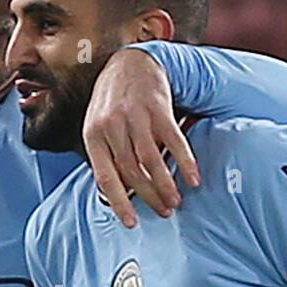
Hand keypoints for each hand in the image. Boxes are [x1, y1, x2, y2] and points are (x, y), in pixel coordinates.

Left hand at [84, 48, 200, 227]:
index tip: (132, 223)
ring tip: (176, 201)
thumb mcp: (99, 128)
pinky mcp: (158, 107)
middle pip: (131, 171)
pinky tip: (193, 177)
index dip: (119, 202)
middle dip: (149, 196)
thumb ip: (106, 158)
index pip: (106, 177)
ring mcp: (134, 116)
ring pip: (150, 159)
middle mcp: (111, 126)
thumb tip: (115, 197)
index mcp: (93, 136)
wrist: (129, 63)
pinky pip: (173, 140)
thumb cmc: (112, 104)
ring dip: (165, 184)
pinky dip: (184, 161)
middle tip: (164, 212)